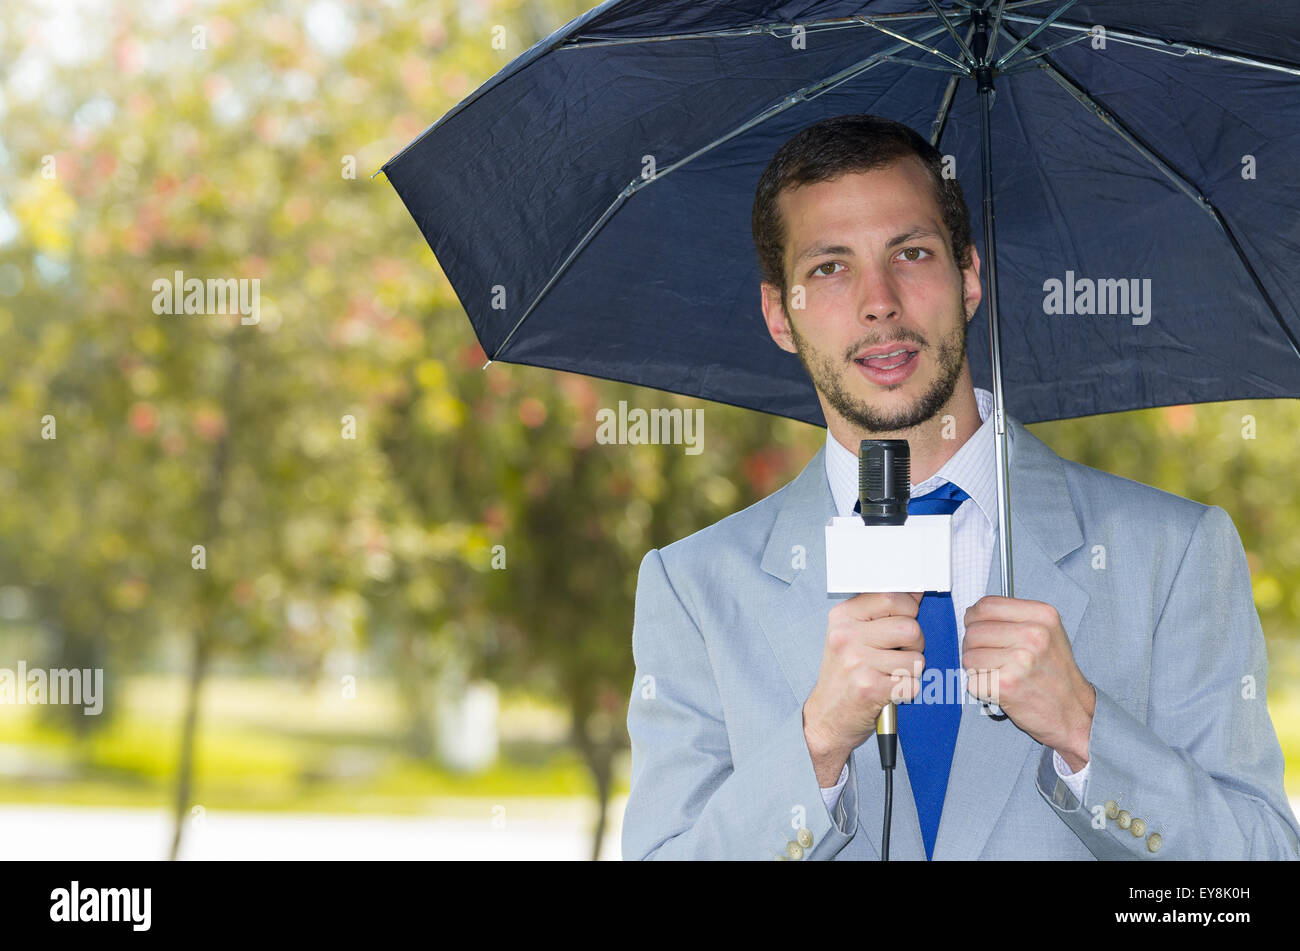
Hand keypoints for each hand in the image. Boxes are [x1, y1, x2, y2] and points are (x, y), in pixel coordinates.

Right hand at [804, 591, 925, 776]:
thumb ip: (880, 612)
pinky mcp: (870, 689)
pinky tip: (889, 690)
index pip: (891, 597)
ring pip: (916, 658)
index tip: (903, 621)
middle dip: (914, 644)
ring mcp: (857, 663)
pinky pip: (912, 683)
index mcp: (842, 617)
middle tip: (898, 654)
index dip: (908, 610)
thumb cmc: (843, 675)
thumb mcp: (850, 635)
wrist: (826, 717)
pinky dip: (907, 691)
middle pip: (910, 627)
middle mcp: (847, 637)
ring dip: (911, 670)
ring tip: (890, 674)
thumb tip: (916, 591)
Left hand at [961, 595, 1096, 769]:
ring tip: (999, 675)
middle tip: (991, 660)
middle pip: (973, 631)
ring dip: (977, 669)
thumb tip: (972, 615)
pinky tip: (1000, 689)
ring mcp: (1020, 659)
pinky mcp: (1007, 684)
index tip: (978, 628)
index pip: (987, 605)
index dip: (974, 618)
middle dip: (973, 647)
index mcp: (1042, 615)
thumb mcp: (1047, 633)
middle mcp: (1033, 634)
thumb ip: (1013, 619)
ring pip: (969, 656)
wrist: (1074, 713)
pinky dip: (981, 689)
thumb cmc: (1056, 675)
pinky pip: (972, 680)